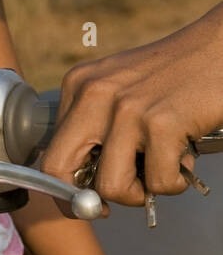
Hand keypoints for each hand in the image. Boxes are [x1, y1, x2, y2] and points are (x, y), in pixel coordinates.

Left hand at [41, 4, 222, 205]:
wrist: (219, 47)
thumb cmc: (174, 75)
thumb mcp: (120, 88)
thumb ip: (97, 127)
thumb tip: (82, 186)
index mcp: (79, 85)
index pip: (49, 152)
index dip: (65, 188)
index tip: (86, 201)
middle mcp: (94, 93)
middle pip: (59, 170)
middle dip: (84, 201)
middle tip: (109, 207)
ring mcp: (127, 108)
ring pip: (110, 186)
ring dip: (140, 192)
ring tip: (161, 169)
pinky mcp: (162, 123)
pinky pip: (158, 183)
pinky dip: (175, 182)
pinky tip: (184, 158)